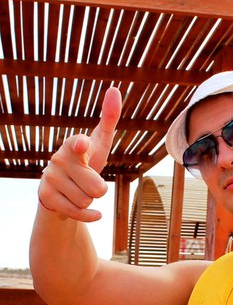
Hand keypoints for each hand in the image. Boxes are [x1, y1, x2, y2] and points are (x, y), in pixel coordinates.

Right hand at [37, 87, 121, 220]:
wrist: (64, 189)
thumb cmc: (86, 162)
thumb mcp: (100, 143)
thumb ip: (109, 118)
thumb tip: (114, 89)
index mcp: (73, 146)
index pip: (78, 146)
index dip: (81, 146)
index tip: (83, 144)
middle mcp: (58, 160)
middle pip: (96, 187)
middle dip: (100, 189)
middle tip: (91, 183)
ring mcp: (49, 178)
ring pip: (87, 200)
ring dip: (90, 200)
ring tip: (80, 191)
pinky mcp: (45, 197)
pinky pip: (78, 212)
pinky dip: (89, 216)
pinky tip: (94, 213)